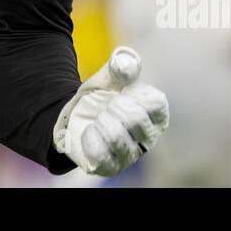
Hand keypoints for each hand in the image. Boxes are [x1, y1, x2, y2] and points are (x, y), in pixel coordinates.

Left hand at [53, 47, 168, 175]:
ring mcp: (131, 155)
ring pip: (117, 137)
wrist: (74, 115)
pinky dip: (89, 137)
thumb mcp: (108, 76)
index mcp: (156, 114)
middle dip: (113, 106)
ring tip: (98, 119)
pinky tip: (90, 133)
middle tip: (107, 106)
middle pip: (136, 119)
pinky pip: (100, 154)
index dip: (135, 92)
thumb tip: (125, 64)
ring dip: (100, 121)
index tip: (122, 91)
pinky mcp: (112, 167)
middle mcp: (149, 138)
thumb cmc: (100, 96)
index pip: (155, 103)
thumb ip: (119, 66)